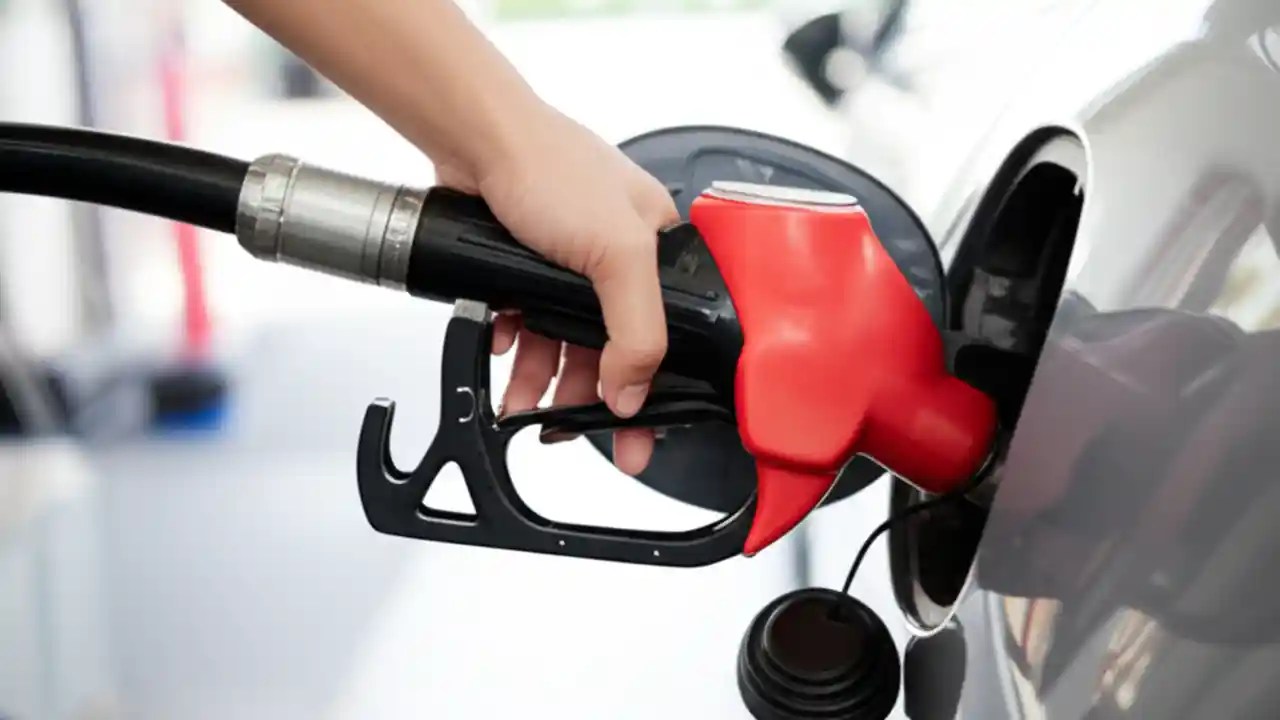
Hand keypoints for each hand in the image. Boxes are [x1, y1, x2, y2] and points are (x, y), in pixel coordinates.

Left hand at [435, 103, 678, 475]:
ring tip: (523, 405)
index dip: (651, 389)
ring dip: (543, 377)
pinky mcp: (524, 262)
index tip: (637, 435)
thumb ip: (637, 330)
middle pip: (610, 346)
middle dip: (586, 392)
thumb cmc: (551, 166)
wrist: (475, 139)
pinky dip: (514, 341)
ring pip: (562, 338)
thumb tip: (634, 392)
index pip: (666, 336)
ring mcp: (568, 259)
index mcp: (656, 249)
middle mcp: (616, 256)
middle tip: (570, 431)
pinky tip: (504, 348)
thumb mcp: (618, 254)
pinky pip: (525, 319)